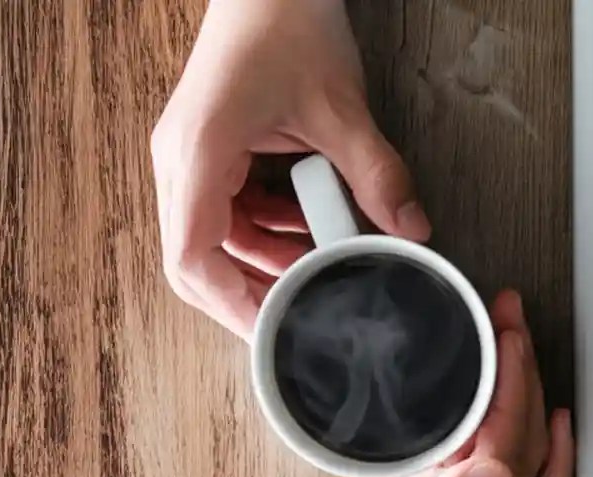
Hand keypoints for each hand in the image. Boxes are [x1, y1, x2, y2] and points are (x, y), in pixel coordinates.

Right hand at [100, 292, 572, 476]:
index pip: (511, 464)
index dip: (516, 401)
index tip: (508, 345)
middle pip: (525, 454)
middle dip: (527, 385)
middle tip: (512, 323)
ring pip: (509, 454)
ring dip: (517, 398)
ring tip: (510, 341)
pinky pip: (475, 458)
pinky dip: (491, 420)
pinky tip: (487, 391)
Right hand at [150, 0, 431, 338]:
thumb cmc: (286, 24)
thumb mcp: (341, 108)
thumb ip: (377, 174)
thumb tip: (411, 231)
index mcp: (197, 153)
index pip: (191, 258)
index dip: (230, 305)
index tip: (273, 331)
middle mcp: (181, 160)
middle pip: (200, 257)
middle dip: (256, 287)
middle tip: (308, 306)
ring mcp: (193, 156)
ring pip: (220, 237)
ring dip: (271, 257)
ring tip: (322, 262)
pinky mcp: (213, 152)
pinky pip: (233, 210)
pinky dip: (273, 228)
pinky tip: (312, 226)